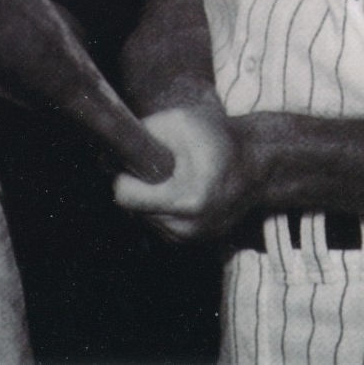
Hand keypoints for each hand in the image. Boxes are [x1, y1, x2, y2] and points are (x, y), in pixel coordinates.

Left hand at [112, 103, 260, 241]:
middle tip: (149, 163)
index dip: (121, 174)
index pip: (124, 196)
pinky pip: (157, 224)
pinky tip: (174, 188)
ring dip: (145, 197)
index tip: (129, 158)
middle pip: (130, 207)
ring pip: (142, 217)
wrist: (258, 164)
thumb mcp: (177, 123)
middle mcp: (188, 226)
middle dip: (134, 184)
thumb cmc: (218, 139)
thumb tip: (105, 150)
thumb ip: (140, 134)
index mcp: (186, 198)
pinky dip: (158, 207)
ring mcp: (191, 237)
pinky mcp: (193, 241)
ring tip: (167, 175)